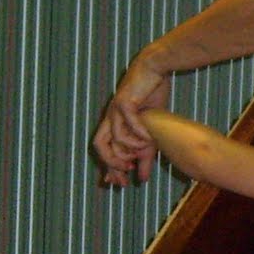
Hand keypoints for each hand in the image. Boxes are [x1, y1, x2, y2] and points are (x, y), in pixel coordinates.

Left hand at [93, 49, 170, 186]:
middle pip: (100, 146)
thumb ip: (145, 157)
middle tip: (128, 170)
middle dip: (113, 162)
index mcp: (112, 125)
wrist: (154, 69)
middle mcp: (110, 118)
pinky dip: (139, 132)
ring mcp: (115, 110)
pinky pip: (128, 122)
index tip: (121, 184)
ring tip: (145, 148)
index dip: (110, 169)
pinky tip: (149, 137)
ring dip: (131, 147)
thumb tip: (142, 179)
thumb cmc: (152, 97)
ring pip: (115, 136)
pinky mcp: (124, 101)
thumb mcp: (150, 133)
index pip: (104, 152)